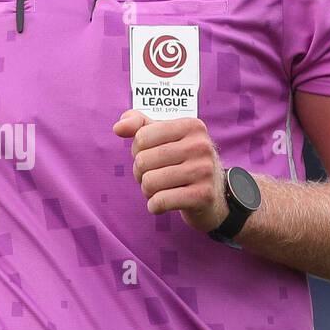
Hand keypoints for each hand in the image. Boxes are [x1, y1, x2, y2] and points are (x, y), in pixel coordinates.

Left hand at [112, 110, 228, 233]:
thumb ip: (138, 124)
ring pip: (149, 182)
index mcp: (192, 126)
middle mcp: (201, 145)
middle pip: (143, 160)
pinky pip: (160, 201)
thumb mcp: (163, 136)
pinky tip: (162, 203)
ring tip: (160, 189)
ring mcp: (204, 171)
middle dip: (140, 172)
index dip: (138, 150)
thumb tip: (118, 128)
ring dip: (147, 190)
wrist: (211, 194)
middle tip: (154, 175)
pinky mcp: (203, 195)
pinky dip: (154, 206)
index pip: (142, 136)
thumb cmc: (180, 160)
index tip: (151, 155)